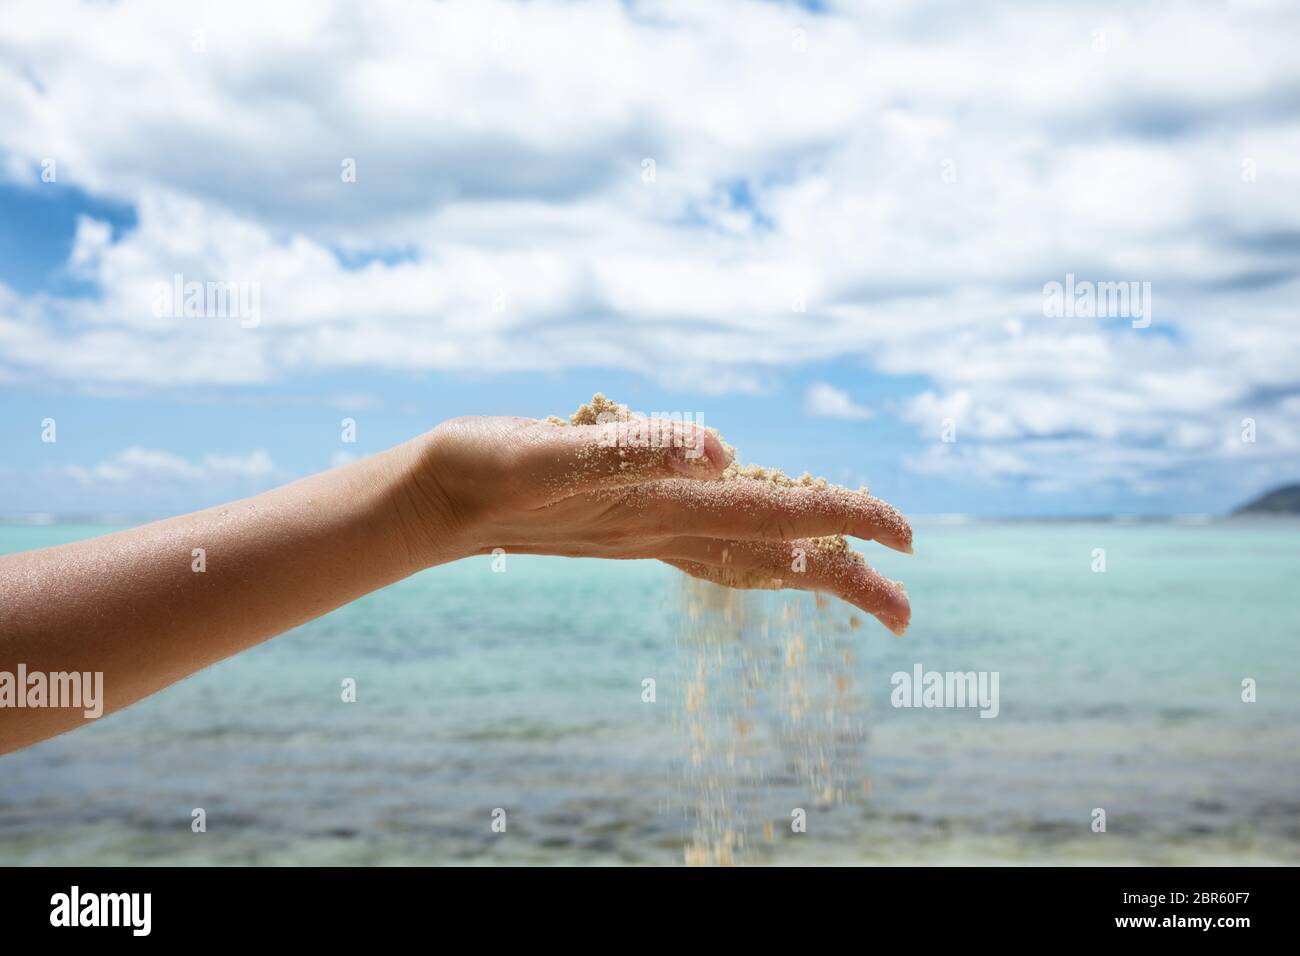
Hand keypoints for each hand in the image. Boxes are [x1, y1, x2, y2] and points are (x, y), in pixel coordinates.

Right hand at [402, 415, 912, 633]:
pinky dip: (752, 556)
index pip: (776, 513)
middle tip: (908, 610)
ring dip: (807, 575)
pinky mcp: (628, 527)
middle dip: (846, 579)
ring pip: (747, 560)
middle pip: (774, 558)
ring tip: (856, 589)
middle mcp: (667, 528)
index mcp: (662, 508)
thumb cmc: (485, 466)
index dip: (843, 519)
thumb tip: (721, 449)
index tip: (908, 535)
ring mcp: (648, 534)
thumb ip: (632, 447)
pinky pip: (709, 549)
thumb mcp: (552, 448)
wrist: (437, 500)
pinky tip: (760, 554)